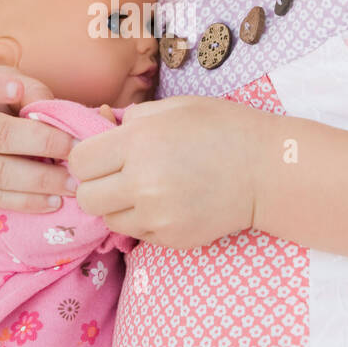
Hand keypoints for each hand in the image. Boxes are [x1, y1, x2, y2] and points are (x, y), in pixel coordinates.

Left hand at [66, 95, 267, 248]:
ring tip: (147, 189)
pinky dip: (144, 221)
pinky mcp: (172, 239)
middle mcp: (142, 182)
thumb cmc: (223, 128)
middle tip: (119, 174)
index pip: (79, 162)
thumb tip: (100, 129)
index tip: (104, 154)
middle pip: (86, 197)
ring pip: (108, 219)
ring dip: (118, 206)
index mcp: (139, 142)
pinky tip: (168, 203)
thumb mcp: (175, 107)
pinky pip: (137, 234)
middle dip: (96, 185)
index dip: (88, 157)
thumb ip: (131, 119)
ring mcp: (157, 216)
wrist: (268, 170)